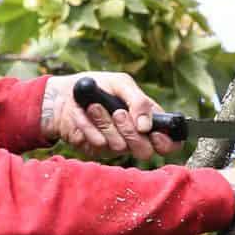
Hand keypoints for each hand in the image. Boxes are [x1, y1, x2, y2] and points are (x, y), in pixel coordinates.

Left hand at [43, 72, 181, 159]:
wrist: (64, 94)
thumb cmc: (97, 86)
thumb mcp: (121, 84)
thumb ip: (139, 101)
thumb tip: (147, 126)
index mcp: (147, 119)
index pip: (169, 142)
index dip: (166, 142)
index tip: (152, 132)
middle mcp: (135, 136)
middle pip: (145, 151)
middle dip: (130, 131)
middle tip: (118, 113)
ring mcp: (116, 144)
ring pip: (120, 146)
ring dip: (105, 124)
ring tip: (93, 107)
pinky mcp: (96, 149)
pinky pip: (98, 144)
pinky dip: (88, 126)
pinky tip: (82, 115)